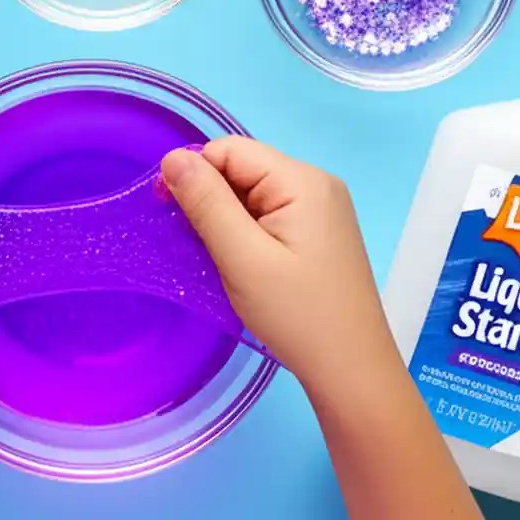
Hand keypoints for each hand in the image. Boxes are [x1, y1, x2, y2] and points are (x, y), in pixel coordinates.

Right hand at [161, 137, 387, 383]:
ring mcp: (322, 210)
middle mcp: (316, 184)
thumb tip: (173, 158)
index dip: (193, 174)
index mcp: (302, 181)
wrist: (351, 370)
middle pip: (243, 170)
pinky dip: (245, 234)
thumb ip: (207, 203)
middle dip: (209, 200)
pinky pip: (269, 216)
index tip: (168, 213)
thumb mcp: (242, 258)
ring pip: (253, 195)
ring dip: (225, 220)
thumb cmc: (296, 315)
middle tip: (193, 246)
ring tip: (218, 259)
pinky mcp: (319, 234)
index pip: (231, 151)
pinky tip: (241, 264)